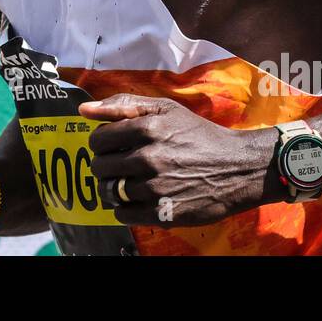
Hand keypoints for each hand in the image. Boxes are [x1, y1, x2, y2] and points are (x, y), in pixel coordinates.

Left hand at [80, 94, 278, 226]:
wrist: (238, 167)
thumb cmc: (199, 135)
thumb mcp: (166, 109)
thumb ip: (123, 105)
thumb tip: (83, 111)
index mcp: (148, 128)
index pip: (98, 139)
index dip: (102, 142)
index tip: (114, 145)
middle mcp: (150, 158)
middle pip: (99, 166)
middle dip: (106, 165)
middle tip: (122, 164)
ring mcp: (156, 188)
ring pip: (109, 191)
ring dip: (114, 187)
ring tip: (130, 182)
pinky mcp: (163, 213)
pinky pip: (122, 214)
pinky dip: (125, 208)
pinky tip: (139, 198)